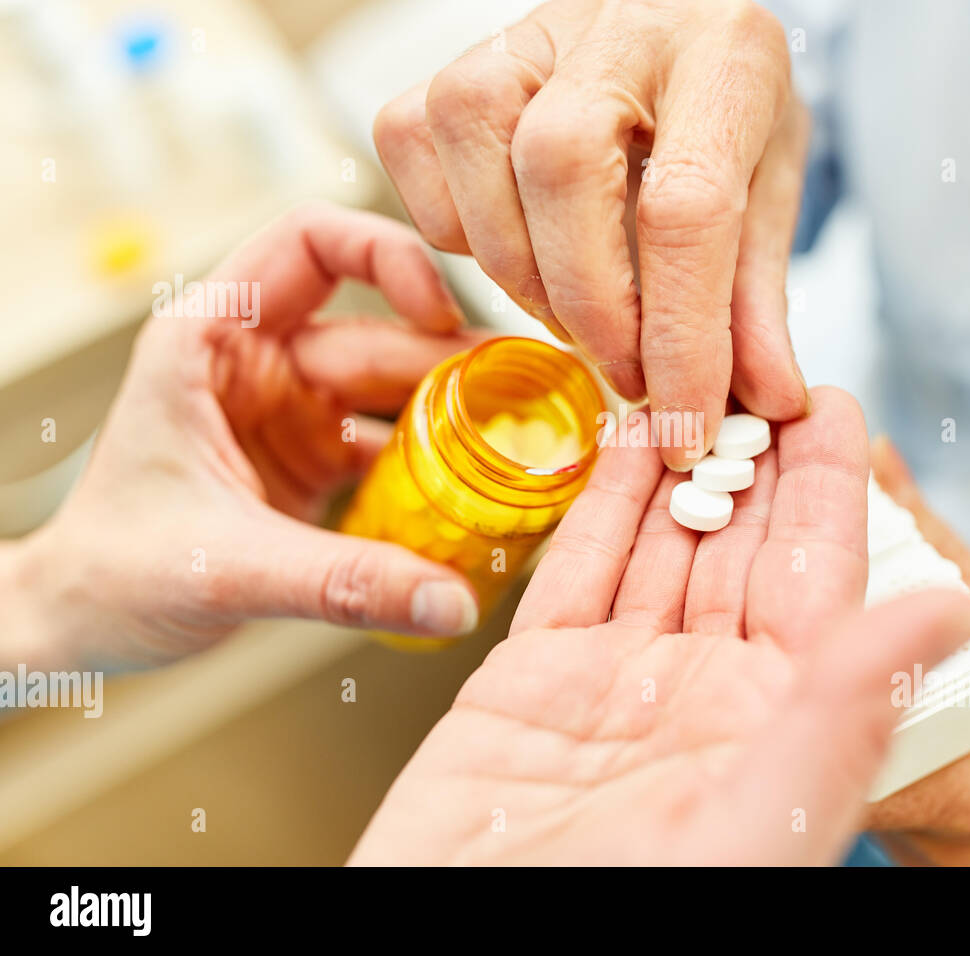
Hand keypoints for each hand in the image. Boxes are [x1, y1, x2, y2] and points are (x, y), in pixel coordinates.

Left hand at [8, 202, 489, 670]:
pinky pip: (394, 447)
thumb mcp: (223, 570)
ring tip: (532, 444)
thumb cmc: (109, 575)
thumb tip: (450, 599)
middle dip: (460, 367)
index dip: (386, 256)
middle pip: (382, 334)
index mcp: (213, 340)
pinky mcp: (313, 458)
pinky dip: (440, 470)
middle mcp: (260, 361)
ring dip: (461, 419)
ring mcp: (292, 409)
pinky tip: (486, 494)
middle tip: (539, 400)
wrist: (82, 625)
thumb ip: (340, 583)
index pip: (310, 243)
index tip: (440, 314)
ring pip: (397, 390)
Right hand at [350, 389, 969, 864]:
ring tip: (687, 377)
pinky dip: (594, 504)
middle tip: (751, 359)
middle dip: (750, 452)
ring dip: (674, 461)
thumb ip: (843, 717)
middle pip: (737, 549)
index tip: (832, 399)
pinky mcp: (528, 688)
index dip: (827, 487)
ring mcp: (612, 689)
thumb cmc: (620, 926)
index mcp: (769, 728)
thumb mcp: (753, 823)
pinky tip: (618, 443)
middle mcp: (699, 699)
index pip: (815, 579)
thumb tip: (945, 616)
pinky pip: (573, 575)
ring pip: (655, 547)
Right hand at [373, 0, 810, 468]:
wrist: (685, 23)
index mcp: (723, 57)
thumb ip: (758, 298)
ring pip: (474, 139)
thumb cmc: (725, 107)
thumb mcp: (769, 191)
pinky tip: (514, 252)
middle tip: (625, 372)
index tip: (683, 417)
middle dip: (588, 305)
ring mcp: (528, 31)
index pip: (687, 206)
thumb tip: (765, 400)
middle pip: (562, 165)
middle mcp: (621, 25)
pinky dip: (452, 225)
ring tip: (574, 315)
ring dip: (517, 267)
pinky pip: (412, 143)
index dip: (680, 334)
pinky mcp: (460, 56)